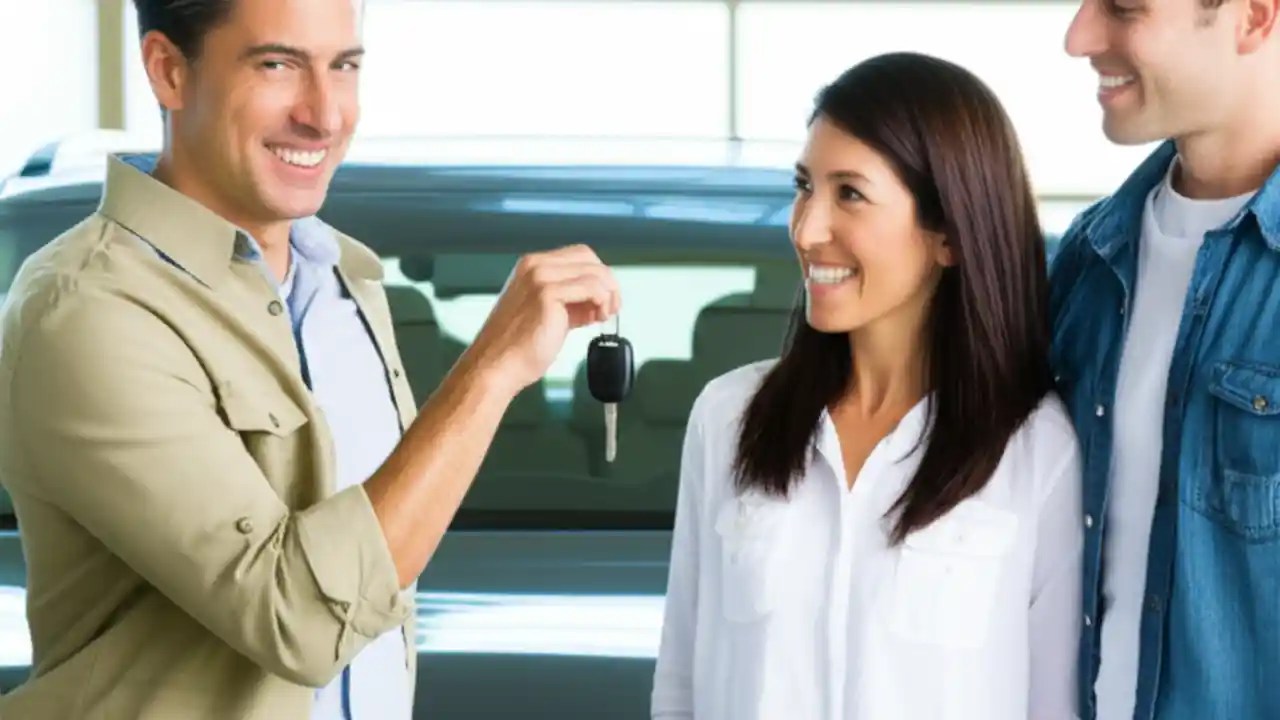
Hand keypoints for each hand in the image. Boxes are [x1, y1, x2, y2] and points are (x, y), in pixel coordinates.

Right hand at [463, 244, 619, 397]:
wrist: (496, 366)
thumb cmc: (518, 347)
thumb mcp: (547, 313)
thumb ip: (570, 302)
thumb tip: (597, 300)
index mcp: (531, 266)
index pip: (578, 256)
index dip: (597, 276)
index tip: (603, 301)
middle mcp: (534, 265)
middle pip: (588, 258)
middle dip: (607, 282)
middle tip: (610, 308)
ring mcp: (540, 277)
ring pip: (594, 272)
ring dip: (608, 294)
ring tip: (603, 316)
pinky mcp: (547, 293)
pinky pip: (592, 287)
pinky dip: (602, 301)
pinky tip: (596, 318)